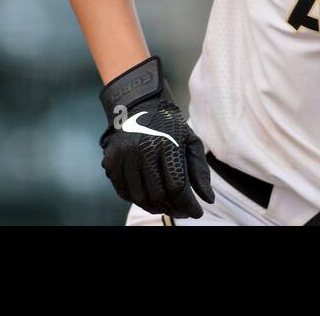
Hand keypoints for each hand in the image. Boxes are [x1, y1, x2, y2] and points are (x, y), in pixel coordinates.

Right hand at [98, 56, 213, 217]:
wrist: (138, 106)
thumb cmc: (170, 127)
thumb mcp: (191, 142)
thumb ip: (200, 171)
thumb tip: (208, 200)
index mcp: (167, 143)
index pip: (177, 186)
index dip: (188, 205)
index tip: (196, 213)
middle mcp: (143, 149)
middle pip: (158, 194)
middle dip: (173, 209)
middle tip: (182, 212)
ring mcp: (124, 156)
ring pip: (140, 197)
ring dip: (156, 207)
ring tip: (167, 206)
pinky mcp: (111, 161)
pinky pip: (124, 192)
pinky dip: (138, 200)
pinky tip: (150, 197)